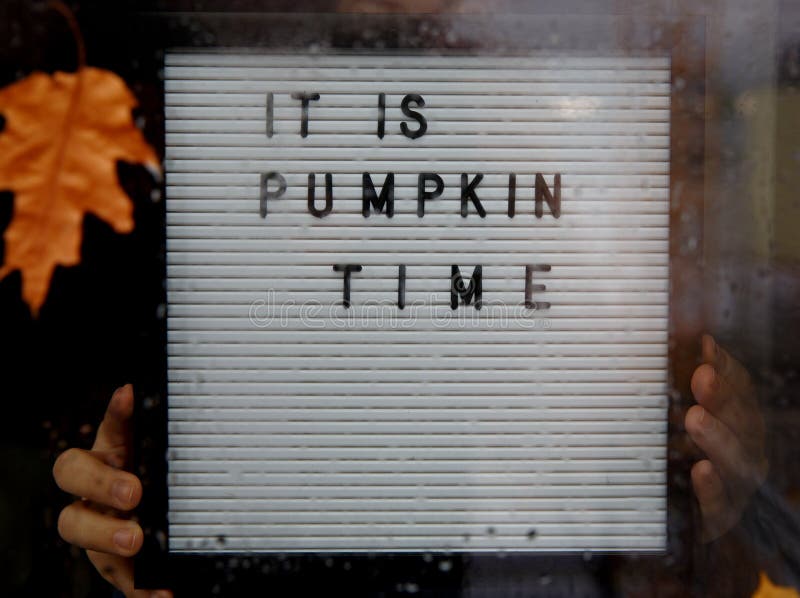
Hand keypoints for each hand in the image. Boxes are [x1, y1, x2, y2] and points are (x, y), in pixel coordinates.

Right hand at [53, 385, 171, 597]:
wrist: (163, 540)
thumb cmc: (165, 492)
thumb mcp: (170, 469)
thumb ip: (171, 448)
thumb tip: (173, 414)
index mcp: (115, 455)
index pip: (109, 427)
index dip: (114, 412)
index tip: (129, 395)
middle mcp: (96, 488)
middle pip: (73, 475)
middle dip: (100, 482)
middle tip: (132, 492)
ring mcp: (96, 525)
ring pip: (77, 526)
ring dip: (105, 535)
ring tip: (136, 542)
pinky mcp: (109, 563)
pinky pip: (117, 577)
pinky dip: (140, 587)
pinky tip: (162, 592)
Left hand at [686, 335, 768, 541]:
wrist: (690, 523)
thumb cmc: (686, 459)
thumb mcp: (684, 420)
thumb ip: (691, 387)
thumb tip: (694, 340)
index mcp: (741, 424)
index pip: (743, 391)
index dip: (728, 369)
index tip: (707, 347)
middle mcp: (746, 452)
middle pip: (743, 423)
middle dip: (723, 398)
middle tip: (701, 377)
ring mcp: (737, 486)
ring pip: (737, 462)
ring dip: (717, 437)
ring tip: (696, 418)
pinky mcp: (720, 518)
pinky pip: (720, 505)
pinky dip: (712, 488)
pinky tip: (700, 472)